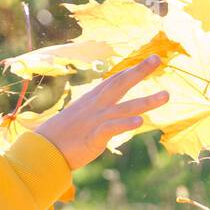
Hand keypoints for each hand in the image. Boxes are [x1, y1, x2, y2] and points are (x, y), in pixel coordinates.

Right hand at [37, 54, 168, 169]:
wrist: (43, 150)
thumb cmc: (61, 135)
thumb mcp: (80, 117)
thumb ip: (96, 111)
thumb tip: (108, 108)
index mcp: (92, 100)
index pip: (114, 80)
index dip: (132, 70)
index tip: (150, 60)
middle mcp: (96, 106)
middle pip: (120, 84)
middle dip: (140, 71)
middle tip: (158, 59)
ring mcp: (95, 120)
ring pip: (125, 107)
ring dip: (147, 101)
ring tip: (166, 95)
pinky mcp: (93, 137)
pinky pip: (112, 128)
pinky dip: (125, 124)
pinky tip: (140, 122)